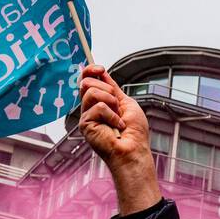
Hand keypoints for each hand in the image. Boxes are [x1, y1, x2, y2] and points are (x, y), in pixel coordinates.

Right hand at [78, 65, 160, 214]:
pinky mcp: (84, 125)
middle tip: (117, 106)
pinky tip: (115, 127)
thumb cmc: (134, 131)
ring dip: (111, 102)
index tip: (100, 68)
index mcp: (100, 102)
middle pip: (87, 82)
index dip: (90, 70)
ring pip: (91, 92)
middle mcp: (90, 108)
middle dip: (106, 90)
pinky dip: (112, 115)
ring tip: (117, 118)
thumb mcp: (126, 102)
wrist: (134, 150)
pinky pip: (98, 107)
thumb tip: (101, 72)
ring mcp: (86, 116)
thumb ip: (112, 88)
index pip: (88, 80)